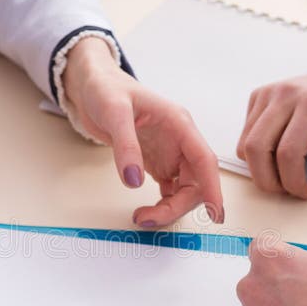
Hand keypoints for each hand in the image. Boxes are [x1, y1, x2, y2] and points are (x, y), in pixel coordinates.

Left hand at [63, 38, 223, 226]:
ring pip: (184, 190)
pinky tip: (146, 210)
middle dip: (177, 206)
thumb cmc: (106, 89)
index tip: (214, 214)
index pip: (204, 160)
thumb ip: (125, 146)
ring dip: (169, 209)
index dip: (213, 188)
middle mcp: (180, 141)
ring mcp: (170, 153)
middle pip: (195, 182)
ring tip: (142, 217)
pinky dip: (163, 205)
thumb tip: (133, 180)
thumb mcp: (114, 112)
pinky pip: (170, 190)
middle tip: (147, 219)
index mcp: (178, 124)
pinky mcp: (158, 163)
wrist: (92, 86)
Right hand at [236, 33, 306, 211]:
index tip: (306, 191)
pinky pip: (245, 135)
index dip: (293, 182)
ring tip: (282, 174)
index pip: (288, 153)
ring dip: (259, 169)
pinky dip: (255, 153)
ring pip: (246, 144)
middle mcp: (286, 95)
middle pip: (257, 149)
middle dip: (268, 181)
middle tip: (286, 190)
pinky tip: (276, 153)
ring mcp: (269, 93)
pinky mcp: (259, 96)